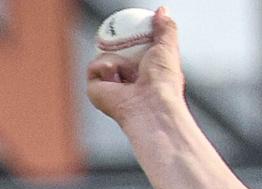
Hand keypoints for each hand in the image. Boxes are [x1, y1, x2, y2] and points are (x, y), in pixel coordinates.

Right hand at [87, 7, 186, 125]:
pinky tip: (116, 79)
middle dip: (120, 48)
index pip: (136, 52)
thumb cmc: (163, 82)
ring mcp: (112, 87)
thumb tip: (162, 11)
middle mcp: (130, 82)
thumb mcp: (167, 48)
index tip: (132, 28)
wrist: (150, 104)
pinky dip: (104, 67)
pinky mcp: (96, 90)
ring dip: (116, 59)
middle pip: (117, 54)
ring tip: (130, 73)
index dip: (132, 41)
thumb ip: (165, 29)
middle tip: (124, 44)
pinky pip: (94, 66)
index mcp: (147, 74)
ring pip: (104, 57)